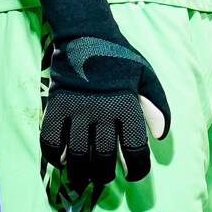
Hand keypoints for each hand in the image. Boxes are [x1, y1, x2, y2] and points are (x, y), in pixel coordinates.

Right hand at [41, 28, 170, 189]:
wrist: (86, 35)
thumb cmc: (119, 59)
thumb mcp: (146, 77)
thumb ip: (157, 107)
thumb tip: (160, 137)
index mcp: (127, 105)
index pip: (135, 149)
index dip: (137, 169)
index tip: (132, 174)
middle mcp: (102, 111)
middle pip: (103, 158)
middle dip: (104, 174)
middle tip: (104, 174)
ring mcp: (77, 109)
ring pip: (77, 155)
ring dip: (80, 172)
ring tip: (84, 176)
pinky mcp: (56, 106)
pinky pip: (50, 140)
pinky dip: (53, 156)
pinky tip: (60, 160)